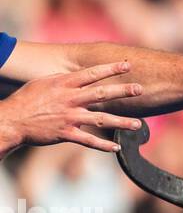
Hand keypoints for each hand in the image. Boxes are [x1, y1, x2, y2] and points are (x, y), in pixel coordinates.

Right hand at [0, 61, 142, 153]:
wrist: (12, 120)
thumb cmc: (28, 99)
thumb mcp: (44, 82)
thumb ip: (65, 79)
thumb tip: (81, 73)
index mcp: (65, 84)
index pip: (92, 74)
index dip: (111, 69)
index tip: (128, 64)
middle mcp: (70, 99)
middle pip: (101, 94)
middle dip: (122, 91)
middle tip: (140, 89)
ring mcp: (69, 117)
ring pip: (100, 119)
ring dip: (121, 122)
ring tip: (138, 124)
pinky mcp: (65, 133)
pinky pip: (88, 140)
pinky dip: (103, 146)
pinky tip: (117, 148)